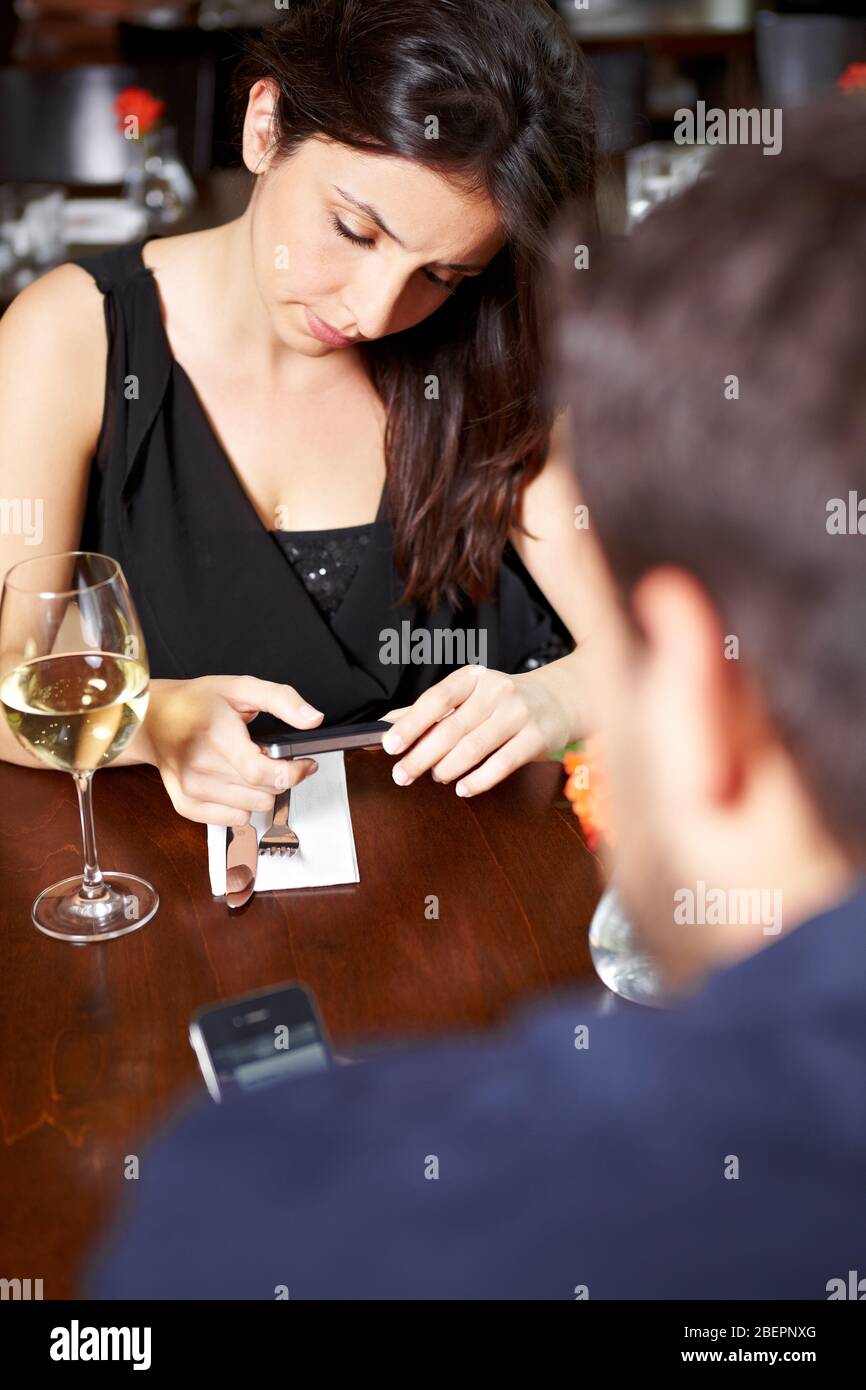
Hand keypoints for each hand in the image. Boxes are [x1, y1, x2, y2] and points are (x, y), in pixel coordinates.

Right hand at [144, 675, 322, 825]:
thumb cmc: (197, 702)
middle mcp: (200, 766)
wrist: (152, 718)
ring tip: (243, 765)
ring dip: (258, 791)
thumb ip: (282, 700)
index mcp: (215, 735)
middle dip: (276, 776)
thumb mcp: (241, 687)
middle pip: (263, 793)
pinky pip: (233, 820)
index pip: (263, 773)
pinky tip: (231, 781)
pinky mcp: (185, 805)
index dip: (293, 773)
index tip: (306, 764)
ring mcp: (190, 789)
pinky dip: (240, 804)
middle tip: (263, 755)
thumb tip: (313, 718)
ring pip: (252, 809)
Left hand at [381, 666, 570, 796]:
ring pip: (474, 748)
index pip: (436, 699)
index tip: (390, 745)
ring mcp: (519, 714)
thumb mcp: (470, 695)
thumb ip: (432, 710)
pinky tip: (463, 788)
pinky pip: (501, 764)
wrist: (559, 700)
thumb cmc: (504, 701)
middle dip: (421, 755)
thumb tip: (387, 723)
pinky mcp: (537, 738)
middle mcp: (497, 691)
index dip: (410, 723)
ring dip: (447, 768)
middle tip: (402, 774)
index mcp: (474, 678)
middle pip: (451, 728)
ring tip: (436, 777)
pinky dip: (478, 780)